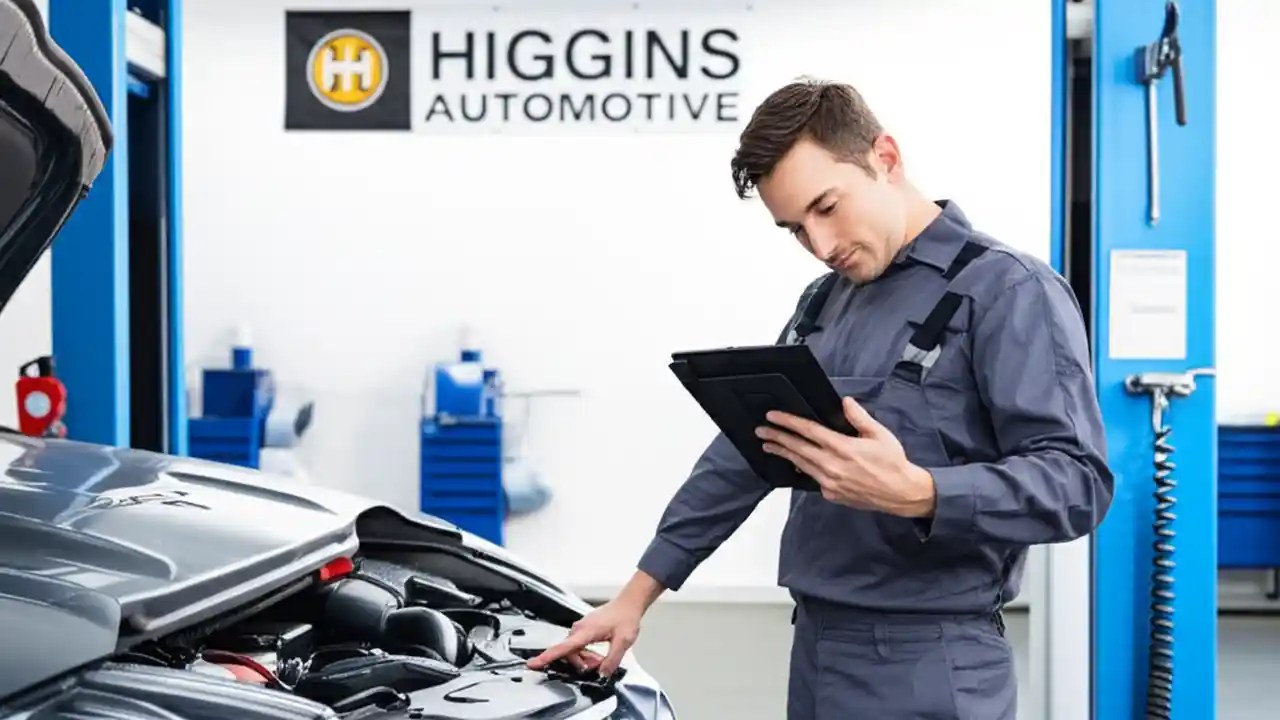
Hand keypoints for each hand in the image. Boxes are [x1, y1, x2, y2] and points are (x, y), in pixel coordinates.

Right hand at [526, 598, 641, 677]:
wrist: (629, 603)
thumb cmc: (626, 618)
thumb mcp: (623, 642)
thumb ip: (612, 660)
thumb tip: (602, 674)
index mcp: (585, 632)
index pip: (563, 647)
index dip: (547, 656)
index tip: (533, 663)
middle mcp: (579, 629)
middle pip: (569, 652)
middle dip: (580, 663)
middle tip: (598, 667)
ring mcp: (581, 627)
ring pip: (574, 650)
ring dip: (584, 659)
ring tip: (601, 661)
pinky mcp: (585, 628)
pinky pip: (579, 645)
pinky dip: (586, 653)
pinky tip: (599, 655)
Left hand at [756, 396, 935, 516]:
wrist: (901, 494)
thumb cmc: (892, 463)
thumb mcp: (880, 434)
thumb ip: (859, 417)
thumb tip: (845, 402)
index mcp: (844, 448)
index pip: (808, 431)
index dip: (788, 422)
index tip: (773, 416)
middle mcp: (832, 466)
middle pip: (798, 448)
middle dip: (777, 438)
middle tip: (761, 431)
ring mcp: (830, 482)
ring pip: (800, 464)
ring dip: (783, 453)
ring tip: (768, 446)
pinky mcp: (831, 494)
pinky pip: (811, 478)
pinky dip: (801, 468)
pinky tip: (794, 463)